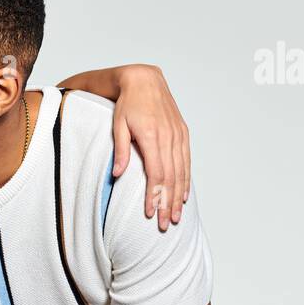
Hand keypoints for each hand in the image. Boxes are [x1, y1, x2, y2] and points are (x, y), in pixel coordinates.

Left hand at [110, 64, 190, 230]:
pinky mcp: (182, 133)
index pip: (155, 173)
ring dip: (178, 197)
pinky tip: (183, 195)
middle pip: (170, 178)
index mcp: (152, 136)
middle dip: (167, 203)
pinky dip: (185, 180)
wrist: (145, 80)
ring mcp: (178, 135)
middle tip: (165, 224)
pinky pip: (186, 161)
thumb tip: (117, 175)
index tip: (150, 213)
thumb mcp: (118, 124)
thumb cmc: (127, 104)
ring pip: (181, 172)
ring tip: (175, 217)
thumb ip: (120, 150)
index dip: (154, 195)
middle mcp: (169, 137)